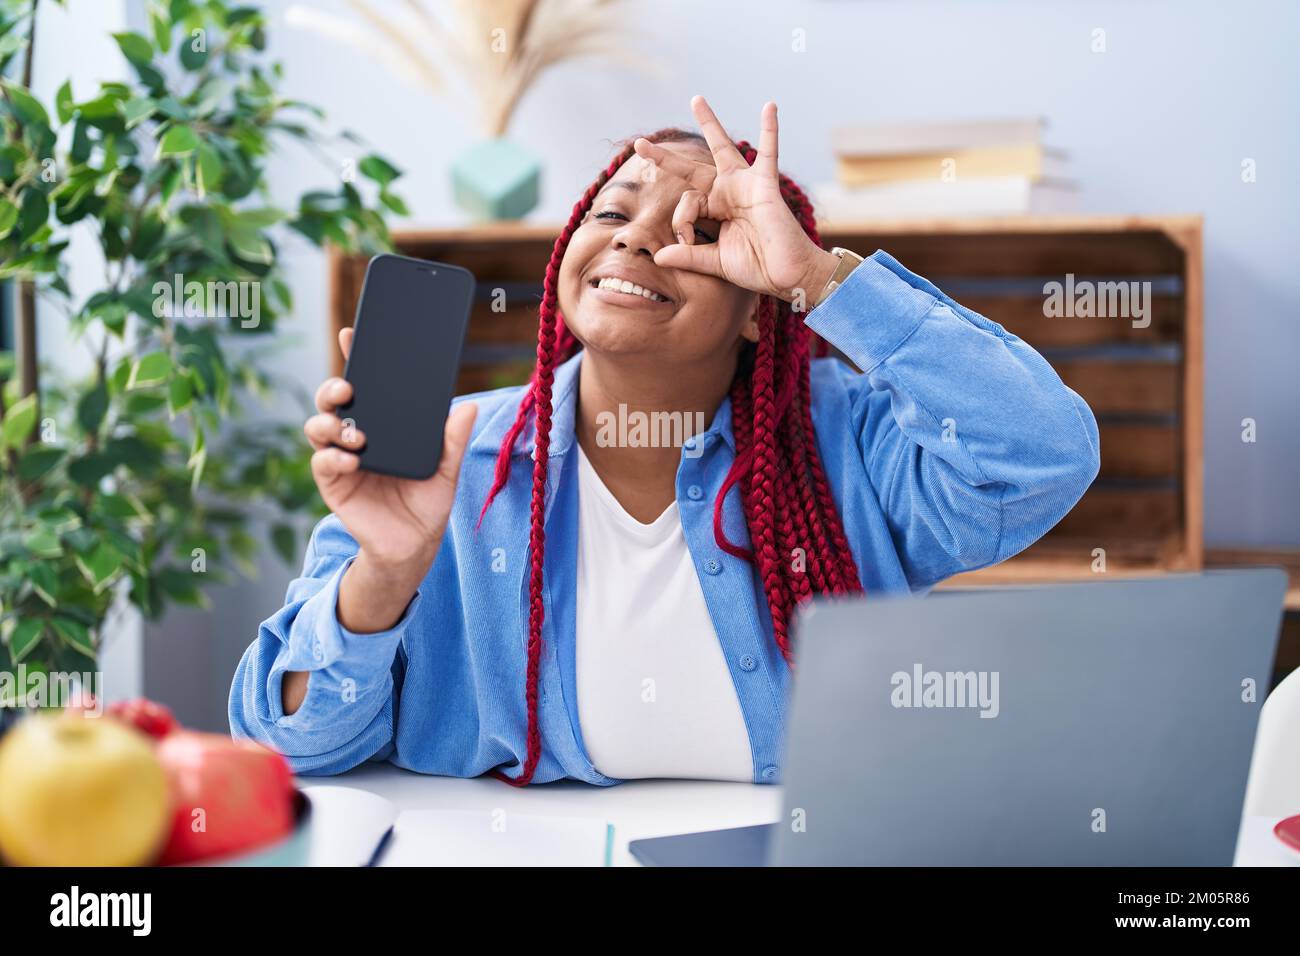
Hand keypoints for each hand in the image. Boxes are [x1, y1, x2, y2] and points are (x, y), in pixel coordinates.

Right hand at [305, 327, 476, 571]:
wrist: (414, 543)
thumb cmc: (428, 501)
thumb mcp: (447, 468)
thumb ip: (453, 440)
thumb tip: (469, 407)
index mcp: (382, 423)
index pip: (366, 386)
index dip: (355, 358)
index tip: (353, 335)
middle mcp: (356, 434)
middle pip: (333, 401)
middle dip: (334, 388)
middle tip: (348, 388)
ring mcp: (340, 457)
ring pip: (318, 426)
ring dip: (331, 423)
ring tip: (354, 433)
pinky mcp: (333, 483)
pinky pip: (322, 463)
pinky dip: (333, 458)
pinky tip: (351, 460)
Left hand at [633, 95, 837, 303]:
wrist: (786, 275)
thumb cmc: (756, 267)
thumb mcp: (714, 262)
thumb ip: (688, 255)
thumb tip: (657, 257)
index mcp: (716, 209)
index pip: (686, 204)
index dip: (681, 223)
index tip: (687, 241)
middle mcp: (728, 192)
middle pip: (692, 170)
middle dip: (666, 158)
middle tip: (640, 145)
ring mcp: (746, 186)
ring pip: (723, 149)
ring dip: (710, 124)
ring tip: (696, 100)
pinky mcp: (766, 186)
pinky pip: (769, 153)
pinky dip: (771, 130)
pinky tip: (770, 106)